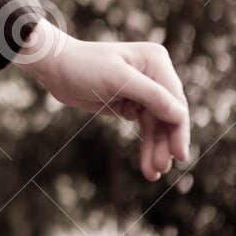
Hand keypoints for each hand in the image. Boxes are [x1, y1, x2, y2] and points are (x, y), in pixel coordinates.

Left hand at [15, 24, 189, 181]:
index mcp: (156, 61)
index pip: (174, 100)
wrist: (55, 67)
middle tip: (163, 168)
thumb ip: (151, 96)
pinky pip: (145, 127)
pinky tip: (147, 165)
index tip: (179, 155)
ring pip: (157, 125)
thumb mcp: (117, 79)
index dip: (178, 128)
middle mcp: (154, 74)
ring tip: (153, 173)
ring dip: (156, 149)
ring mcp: (144, 90)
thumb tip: (180, 115)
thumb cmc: (84, 66)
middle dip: (165, 143)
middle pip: (168, 115)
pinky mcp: (131, 103)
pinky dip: (146, 145)